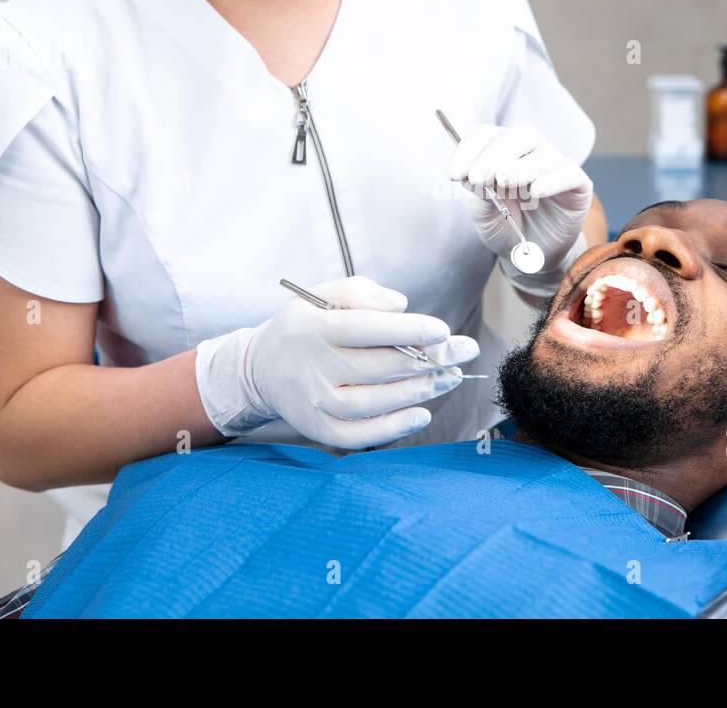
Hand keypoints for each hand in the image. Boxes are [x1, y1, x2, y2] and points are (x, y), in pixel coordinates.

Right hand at [194, 276, 478, 447]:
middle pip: (379, 367)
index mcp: (315, 328)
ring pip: (375, 402)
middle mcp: (314, 367)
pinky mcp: (319, 428)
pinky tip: (422, 414)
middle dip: (429, 360)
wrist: (262, 369)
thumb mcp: (321, 294)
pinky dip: (393, 428)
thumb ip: (360, 292)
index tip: (443, 331)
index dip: (408, 331)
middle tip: (464, 351)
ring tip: (451, 377)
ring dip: (419, 391)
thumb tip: (401, 305)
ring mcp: (316, 402)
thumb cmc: (305, 326)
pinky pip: (360, 434)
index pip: (366, 329)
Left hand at [445, 121, 592, 291]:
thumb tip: (470, 176)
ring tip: (503, 180)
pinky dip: (552, 180)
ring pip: (542, 154)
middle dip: (493, 155)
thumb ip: (479, 195)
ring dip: (520, 166)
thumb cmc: (506, 228)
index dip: (469, 150)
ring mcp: (557, 165)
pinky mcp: (578, 184)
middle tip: (477, 177)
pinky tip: (536, 191)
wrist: (533, 256)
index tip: (453, 174)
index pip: (487, 135)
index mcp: (505, 151)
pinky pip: (568, 174)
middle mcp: (532, 151)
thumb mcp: (484, 214)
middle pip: (518, 135)